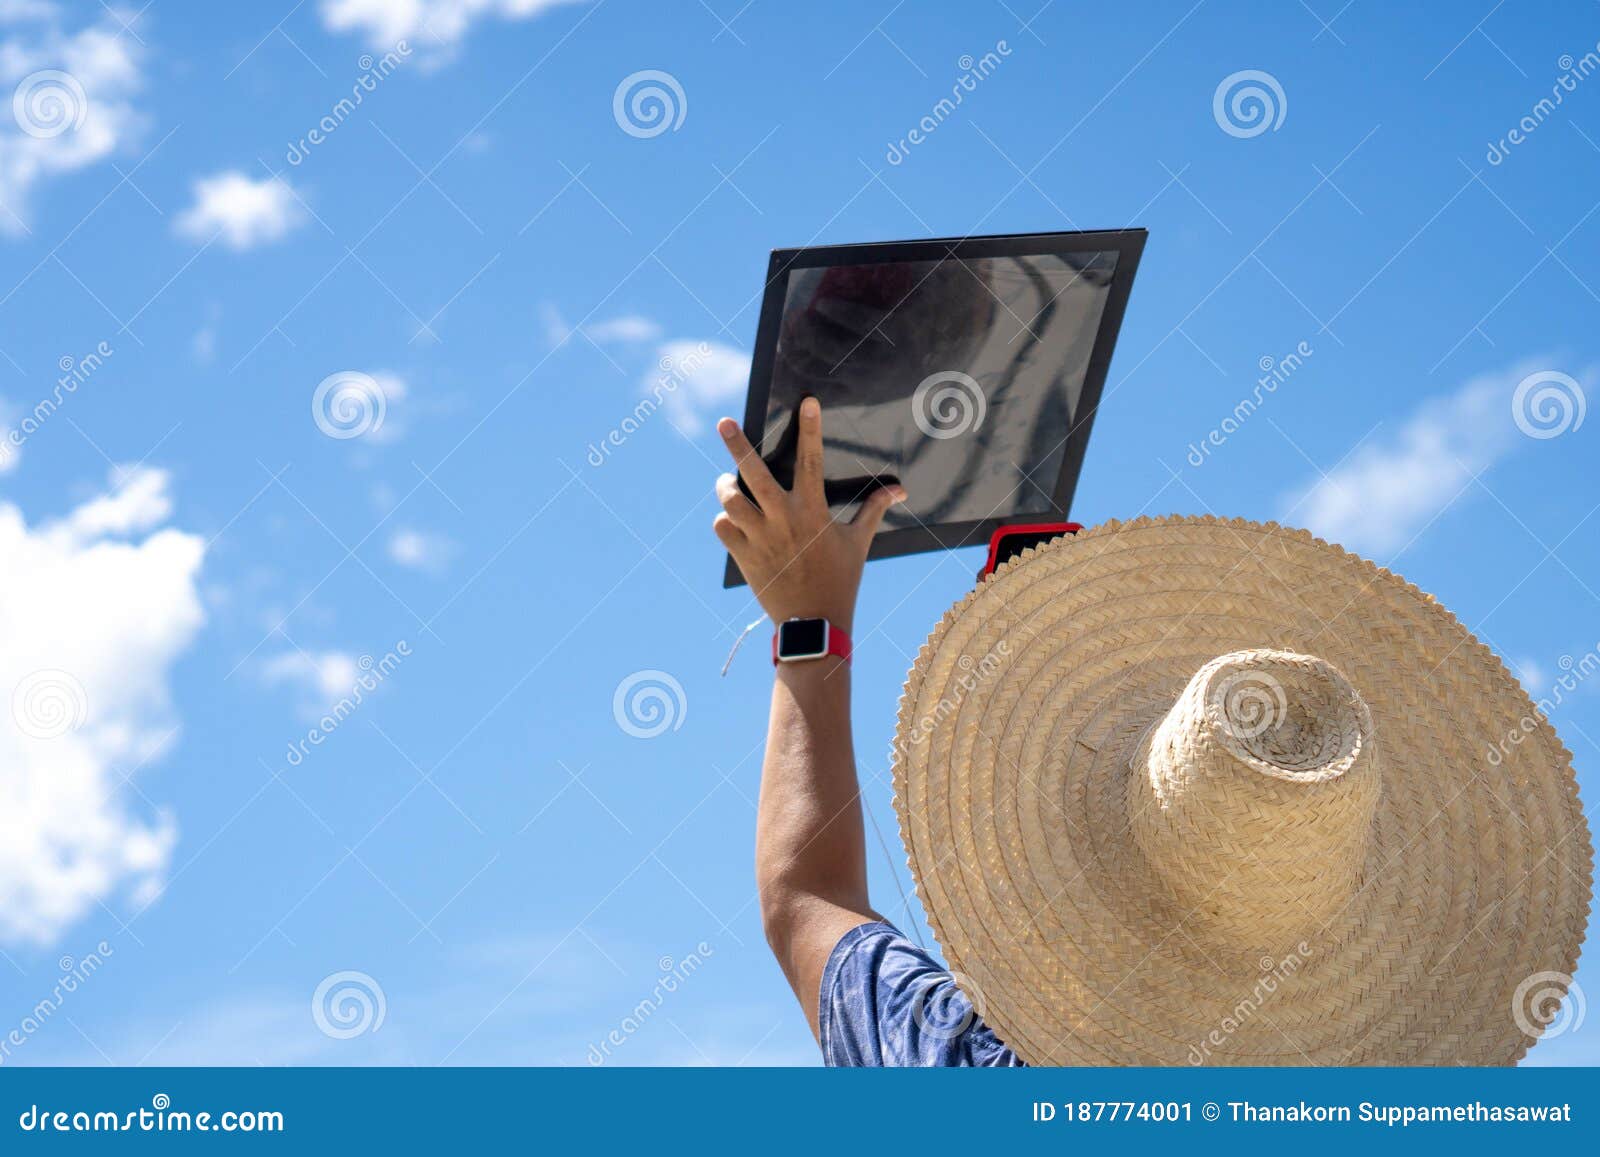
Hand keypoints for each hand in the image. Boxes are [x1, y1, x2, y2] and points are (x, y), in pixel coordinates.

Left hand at [713, 397, 905, 635]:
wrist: (814, 624)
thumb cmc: (840, 580)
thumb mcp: (858, 543)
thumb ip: (874, 510)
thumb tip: (900, 490)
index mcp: (813, 512)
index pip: (812, 461)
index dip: (810, 430)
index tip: (807, 403)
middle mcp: (783, 520)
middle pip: (753, 473)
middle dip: (737, 445)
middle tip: (724, 422)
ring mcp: (759, 538)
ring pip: (730, 499)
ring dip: (726, 486)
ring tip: (728, 481)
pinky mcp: (743, 557)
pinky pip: (722, 528)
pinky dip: (724, 521)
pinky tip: (732, 520)